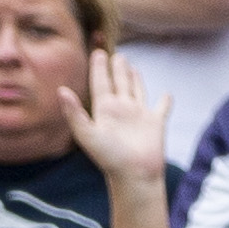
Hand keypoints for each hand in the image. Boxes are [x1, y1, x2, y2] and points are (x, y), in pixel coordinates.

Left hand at [57, 50, 169, 186]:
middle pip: (118, 83)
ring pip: (136, 90)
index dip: (98, 68)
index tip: (97, 52)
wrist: (134, 175)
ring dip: (134, 78)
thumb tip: (61, 91)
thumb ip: (75, 113)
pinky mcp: (155, 122)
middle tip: (115, 54)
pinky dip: (165, 101)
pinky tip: (167, 94)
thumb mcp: (88, 134)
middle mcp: (121, 110)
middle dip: (116, 69)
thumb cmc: (110, 158)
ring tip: (132, 66)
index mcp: (105, 111)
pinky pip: (161, 107)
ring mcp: (138, 116)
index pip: (100, 83)